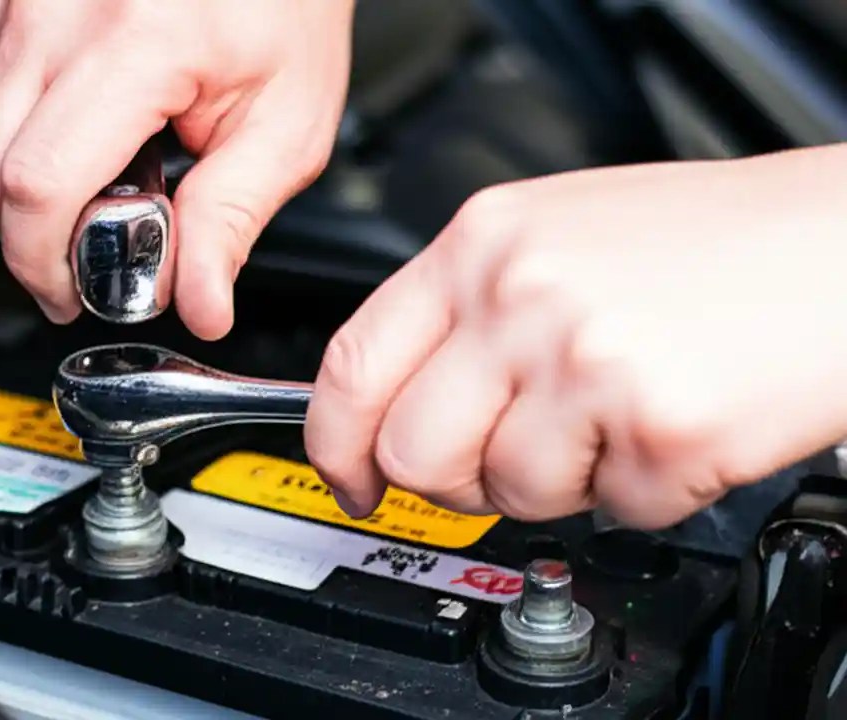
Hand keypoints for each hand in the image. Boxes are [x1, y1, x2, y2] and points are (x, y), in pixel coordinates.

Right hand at [0, 0, 353, 339]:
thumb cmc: (285, 10)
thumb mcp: (287, 125)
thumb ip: (231, 221)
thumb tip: (201, 303)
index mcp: (138, 43)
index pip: (42, 182)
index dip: (44, 260)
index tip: (73, 295)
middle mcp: (62, 13)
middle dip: (24, 242)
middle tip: (78, 268)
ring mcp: (26, 1)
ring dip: (20, 195)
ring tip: (92, 201)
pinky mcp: (11, 2)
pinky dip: (21, 143)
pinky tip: (81, 144)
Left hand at [305, 143, 846, 529]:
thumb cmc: (720, 242)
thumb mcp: (557, 237)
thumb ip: (469, 313)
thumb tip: (399, 402)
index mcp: (484, 243)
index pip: (353, 362)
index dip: (335, 441)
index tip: (348, 478)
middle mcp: (521, 296)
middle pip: (413, 451)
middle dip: (454, 481)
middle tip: (510, 460)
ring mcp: (587, 361)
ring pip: (508, 493)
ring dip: (563, 482)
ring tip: (621, 416)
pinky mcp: (660, 428)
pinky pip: (611, 512)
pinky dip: (645, 490)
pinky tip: (677, 424)